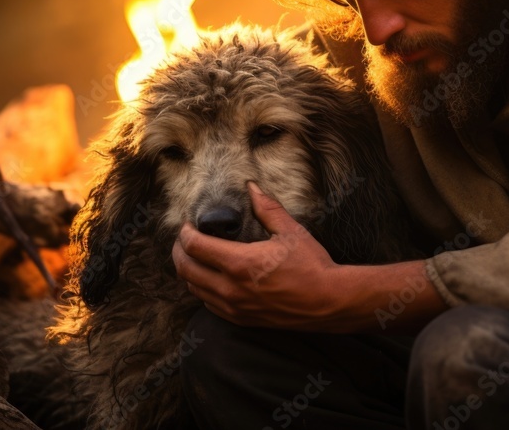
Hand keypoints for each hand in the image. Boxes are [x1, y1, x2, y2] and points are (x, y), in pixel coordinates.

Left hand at [171, 181, 347, 329]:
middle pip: (185, 269)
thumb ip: (267, 209)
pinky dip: (203, 289)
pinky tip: (212, 278)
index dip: (184, 233)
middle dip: (179, 251)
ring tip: (195, 256)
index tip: (188, 225)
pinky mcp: (241, 319)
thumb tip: (252, 188)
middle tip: (184, 239)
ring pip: (194, 289)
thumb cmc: (311, 265)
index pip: (194, 246)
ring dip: (189, 271)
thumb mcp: (290, 231)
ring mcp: (234, 307)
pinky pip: (209, 305)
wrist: (328, 301)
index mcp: (239, 263)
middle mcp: (230, 288)